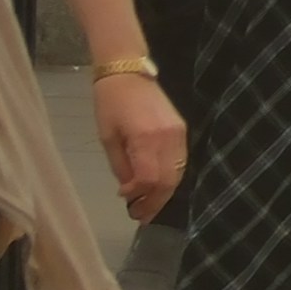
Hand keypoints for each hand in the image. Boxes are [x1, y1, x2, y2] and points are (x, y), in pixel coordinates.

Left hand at [90, 69, 187, 216]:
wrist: (128, 74)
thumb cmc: (110, 105)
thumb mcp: (108, 138)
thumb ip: (121, 167)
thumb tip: (130, 190)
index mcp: (146, 138)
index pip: (149, 179)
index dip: (139, 195)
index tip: (126, 201)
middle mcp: (168, 138)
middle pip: (168, 180)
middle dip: (155, 201)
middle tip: (141, 216)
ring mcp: (179, 134)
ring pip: (178, 174)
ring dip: (164, 193)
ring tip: (149, 204)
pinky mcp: (182, 130)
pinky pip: (181, 162)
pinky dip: (170, 178)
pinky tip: (157, 184)